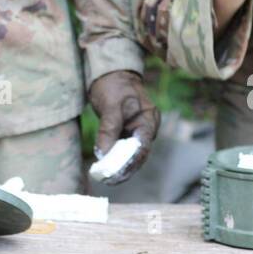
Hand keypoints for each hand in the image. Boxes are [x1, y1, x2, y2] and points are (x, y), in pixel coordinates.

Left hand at [88, 70, 159, 184]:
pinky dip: (114, 158)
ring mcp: (137, 130)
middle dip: (124, 169)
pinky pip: (123, 149)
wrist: (111, 73)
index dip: (129, 163)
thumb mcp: (110, 105)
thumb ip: (108, 129)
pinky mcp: (127, 132)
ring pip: (130, 154)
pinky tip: (104, 167)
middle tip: (107, 180)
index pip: (142, 147)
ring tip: (104, 177)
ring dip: (119, 167)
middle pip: (138, 155)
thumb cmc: (113, 85)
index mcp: (149, 120)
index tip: (114, 174)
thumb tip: (103, 154)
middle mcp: (146, 128)